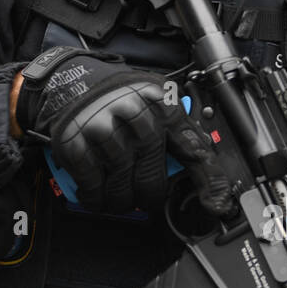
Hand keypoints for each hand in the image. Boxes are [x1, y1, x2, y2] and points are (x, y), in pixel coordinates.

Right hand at [14, 48, 219, 213]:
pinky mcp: (77, 144)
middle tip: (142, 195)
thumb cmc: (119, 98)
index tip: (217, 205)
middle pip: (152, 180)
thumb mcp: (155, 102)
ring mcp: (104, 130)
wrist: (70, 82)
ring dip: (120, 200)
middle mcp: (135, 115)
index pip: (193, 150)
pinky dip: (95, 198)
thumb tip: (204, 167)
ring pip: (122, 189)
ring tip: (117, 195)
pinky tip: (96, 193)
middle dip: (148, 195)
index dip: (209, 182)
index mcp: (162, 105)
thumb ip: (178, 131)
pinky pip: (93, 188)